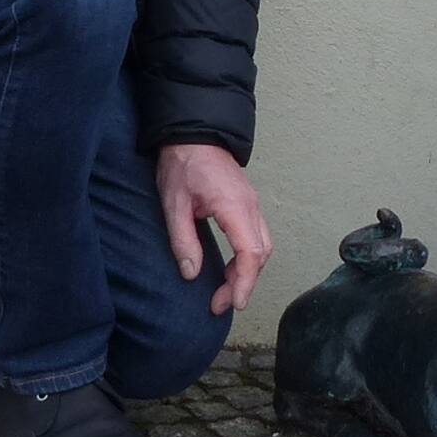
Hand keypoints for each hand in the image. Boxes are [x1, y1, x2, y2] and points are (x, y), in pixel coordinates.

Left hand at [156, 141, 272, 315]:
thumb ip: (183, 241)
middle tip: (220, 304)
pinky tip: (230, 268)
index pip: (250, 252)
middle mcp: (250, 206)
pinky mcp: (247, 203)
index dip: (244, 282)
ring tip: (224, 290)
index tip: (234, 303)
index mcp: (234, 206)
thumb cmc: (182, 164)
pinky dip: (247, 257)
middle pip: (261, 253)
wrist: (193, 133)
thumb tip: (192, 274)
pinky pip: (257, 236)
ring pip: (262, 245)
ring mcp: (252, 204)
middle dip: (244, 283)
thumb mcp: (174, 204)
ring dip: (247, 272)